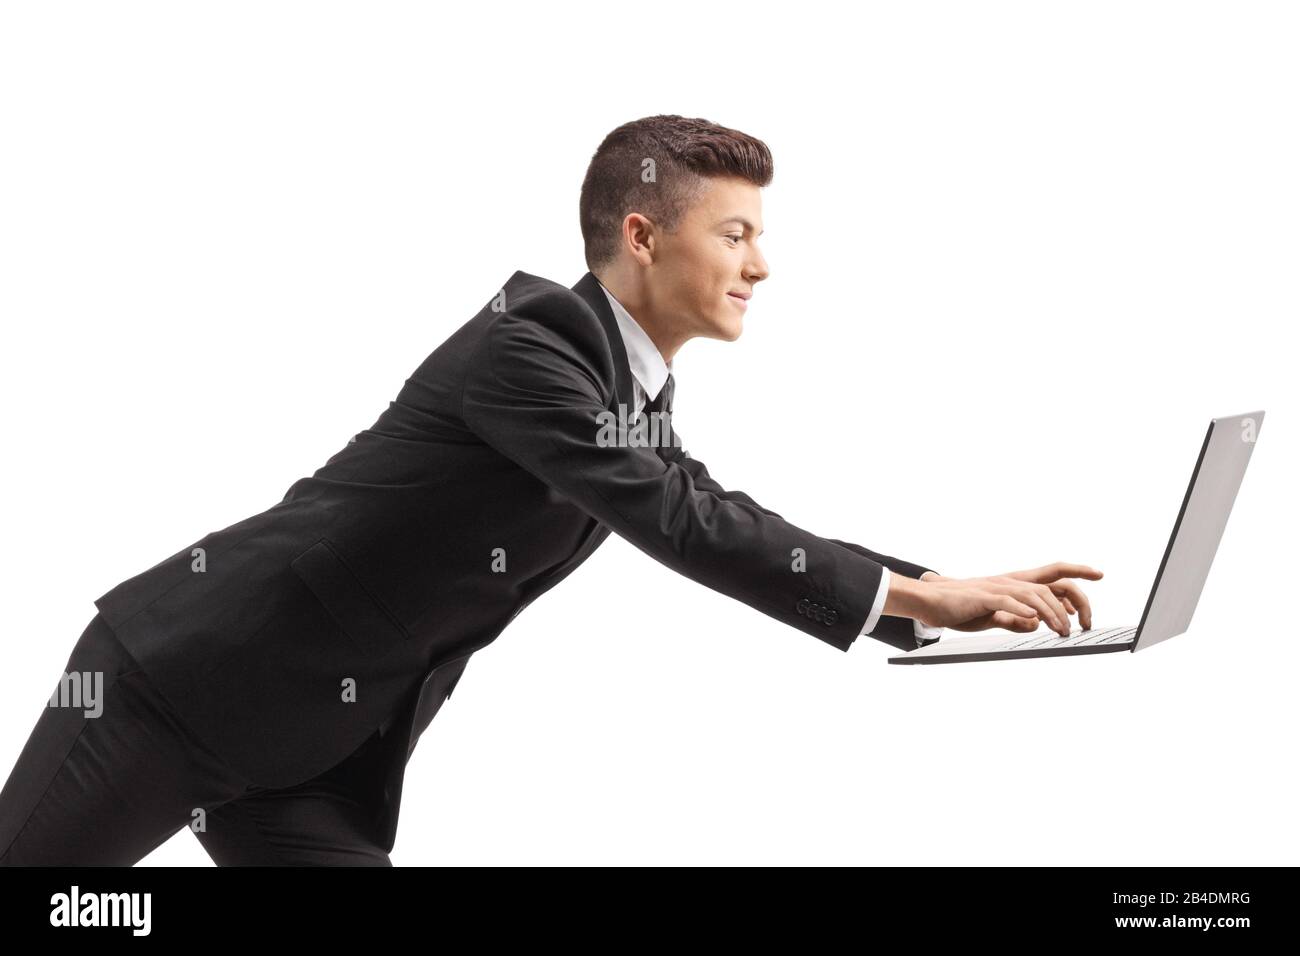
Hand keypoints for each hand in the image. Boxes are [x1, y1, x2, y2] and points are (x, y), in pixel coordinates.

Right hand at [893, 563, 1102, 635]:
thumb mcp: (994, 617)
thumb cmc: (961, 608)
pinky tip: (1035, 620)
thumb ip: (1015, 619)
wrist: (931, 601)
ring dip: (1054, 613)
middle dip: (1077, 599)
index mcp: (1015, 583)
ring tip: (1063, 631)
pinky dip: (1024, 610)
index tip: (1099, 575)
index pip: (1053, 573)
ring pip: (1036, 594)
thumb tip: (1036, 624)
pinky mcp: (983, 598)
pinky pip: (1009, 602)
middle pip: (1053, 582)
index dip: (1078, 571)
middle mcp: (1011, 581)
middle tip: (1084, 623)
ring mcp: (998, 588)